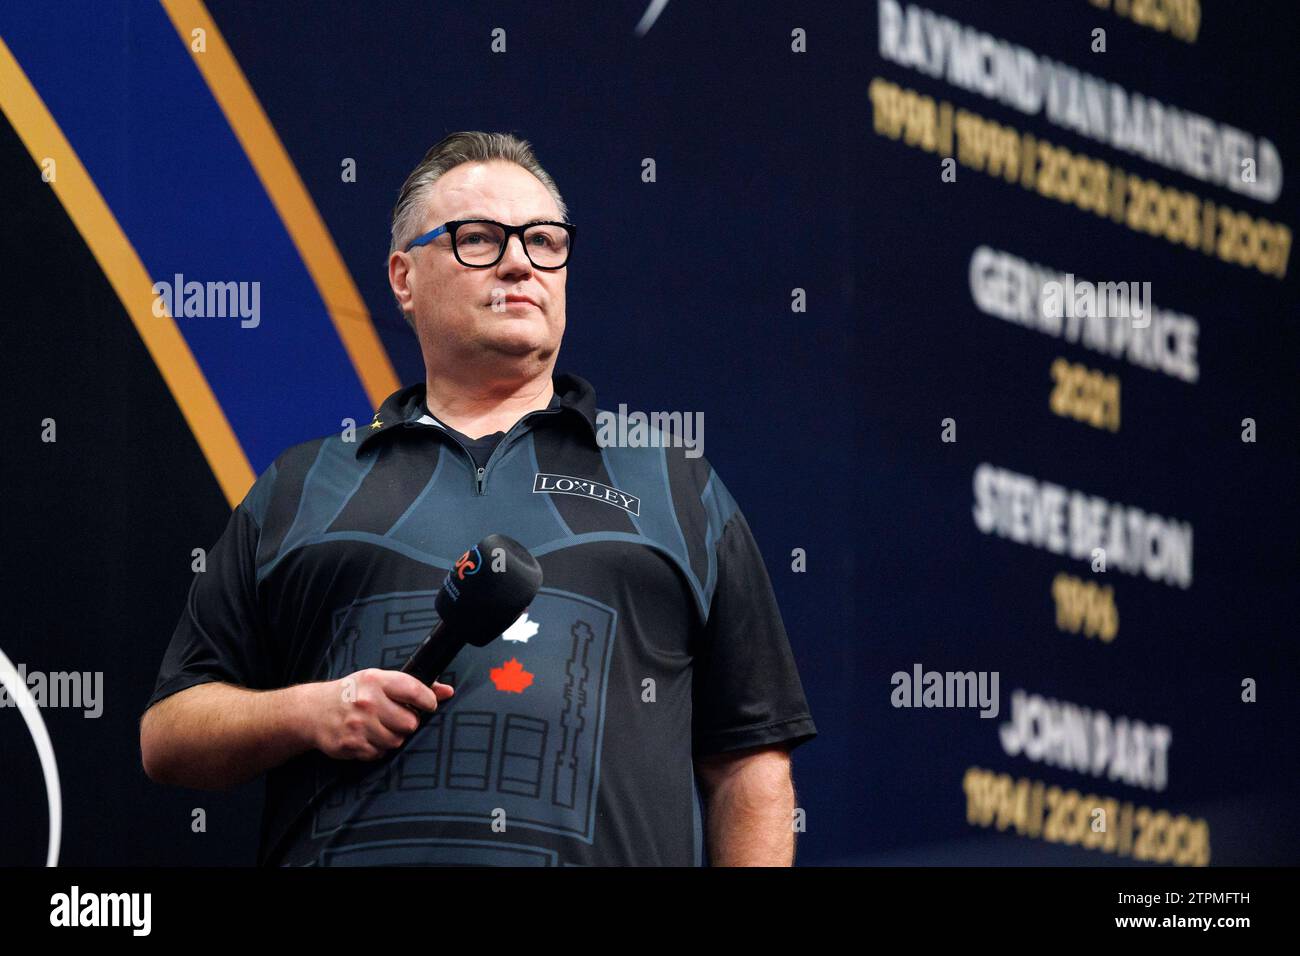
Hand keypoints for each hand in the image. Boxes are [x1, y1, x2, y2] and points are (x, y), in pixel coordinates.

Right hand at [308, 668, 453, 760]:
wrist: (313, 711)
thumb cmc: (353, 693)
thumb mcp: (379, 680)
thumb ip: (414, 686)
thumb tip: (448, 691)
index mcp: (376, 680)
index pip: (415, 691)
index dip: (428, 701)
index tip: (428, 705)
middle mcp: (367, 701)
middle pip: (409, 723)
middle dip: (406, 723)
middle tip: (394, 718)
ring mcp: (358, 725)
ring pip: (396, 741)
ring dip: (391, 737)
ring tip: (378, 727)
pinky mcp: (351, 745)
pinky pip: (379, 754)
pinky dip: (376, 749)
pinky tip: (366, 737)